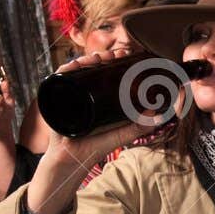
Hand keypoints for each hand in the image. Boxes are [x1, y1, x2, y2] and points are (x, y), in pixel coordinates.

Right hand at [43, 50, 170, 170]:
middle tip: (113, 54)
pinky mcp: (56, 99)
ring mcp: (70, 95)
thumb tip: (158, 114)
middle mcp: (84, 93)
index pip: (106, 73)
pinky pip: (60, 80)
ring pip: (77, 70)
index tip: (124, 54)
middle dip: (102, 57)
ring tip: (98, 57)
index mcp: (98, 98)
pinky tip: (75, 65)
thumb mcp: (122, 135)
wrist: (72, 159)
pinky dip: (66, 70)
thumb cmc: (95, 148)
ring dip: (87, 60)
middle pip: (92, 68)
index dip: (114, 62)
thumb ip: (139, 126)